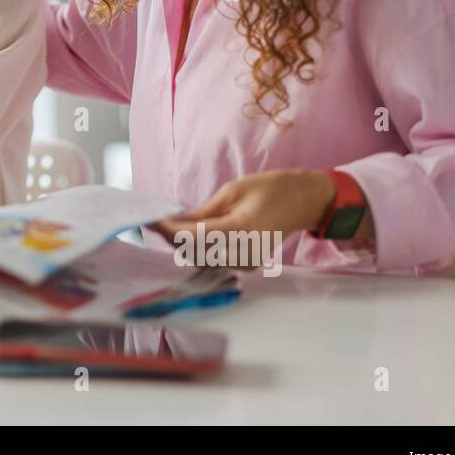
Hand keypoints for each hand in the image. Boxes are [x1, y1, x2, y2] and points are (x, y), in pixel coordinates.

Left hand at [152, 169, 339, 264]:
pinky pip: (215, 261)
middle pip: (195, 252)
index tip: (151, 220)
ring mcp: (247, 262)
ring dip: (183, 245)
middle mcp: (244, 252)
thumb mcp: (232, 191)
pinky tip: (190, 235)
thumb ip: (203, 211)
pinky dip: (198, 249)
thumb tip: (175, 221)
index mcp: (241, 229)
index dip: (169, 230)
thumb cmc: (270, 189)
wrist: (303, 202)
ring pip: (202, 260)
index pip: (195, 237)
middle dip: (172, 238)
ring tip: (169, 226)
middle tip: (155, 222)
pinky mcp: (247, 265)